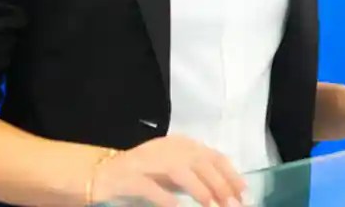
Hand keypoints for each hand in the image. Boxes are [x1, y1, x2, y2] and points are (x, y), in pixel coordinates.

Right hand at [91, 135, 247, 206]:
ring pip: (180, 172)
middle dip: (220, 185)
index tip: (243, 194)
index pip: (213, 156)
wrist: (101, 173)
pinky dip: (167, 199)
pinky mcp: (130, 178)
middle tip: (232, 205)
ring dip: (199, 189)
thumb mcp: (173, 170)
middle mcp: (166, 149)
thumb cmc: (143, 175)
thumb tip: (227, 192)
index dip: (230, 174)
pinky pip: (152, 188)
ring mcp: (147, 162)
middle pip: (200, 163)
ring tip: (212, 206)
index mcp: (180, 145)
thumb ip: (197, 174)